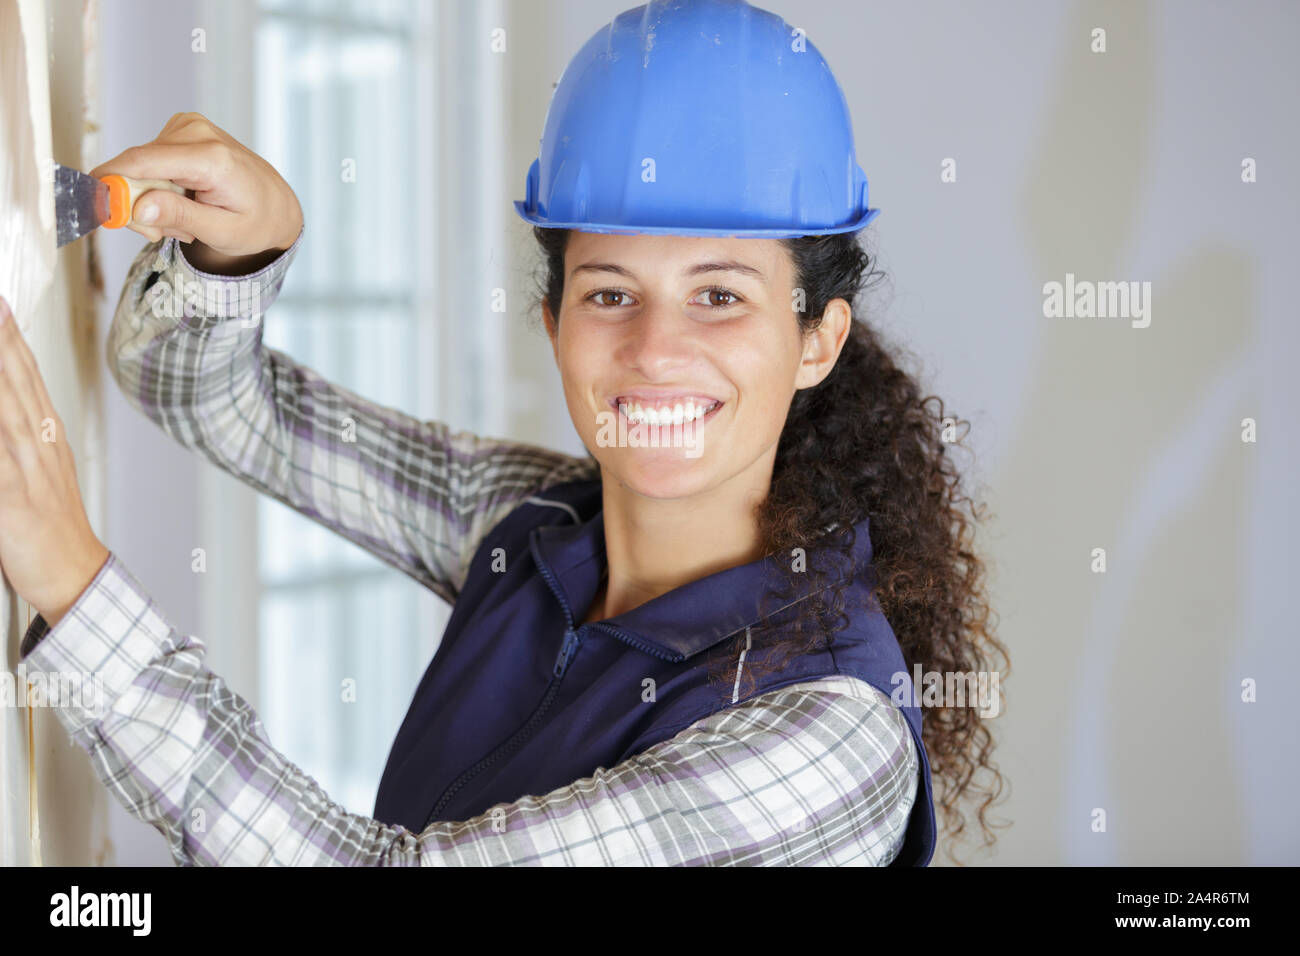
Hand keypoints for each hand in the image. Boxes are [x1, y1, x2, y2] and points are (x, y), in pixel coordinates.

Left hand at [0, 296, 109, 625]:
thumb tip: (12, 409)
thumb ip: (23, 440)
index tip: (3, 306)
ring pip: (6, 410)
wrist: (73, 573)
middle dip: (4, 342)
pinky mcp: (11, 497)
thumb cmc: (53, 528)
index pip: (28, 377)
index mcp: (48, 437)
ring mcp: (26, 469)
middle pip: (17, 382)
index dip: (13, 339)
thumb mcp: (43, 473)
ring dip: (0, 373)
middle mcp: (39, 445)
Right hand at [90, 111, 302, 274]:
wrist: (276, 205)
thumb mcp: (223, 232)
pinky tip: (184, 197)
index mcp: (212, 158)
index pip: (143, 161)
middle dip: (138, 205)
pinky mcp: (181, 127)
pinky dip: (159, 184)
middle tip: (162, 233)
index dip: (111, 181)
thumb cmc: (255, 221)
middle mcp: (198, 132)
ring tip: (186, 217)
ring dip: (152, 197)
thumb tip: (138, 208)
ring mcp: (189, 126)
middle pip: (136, 166)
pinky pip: (149, 160)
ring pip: (139, 165)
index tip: (95, 203)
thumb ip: (180, 217)